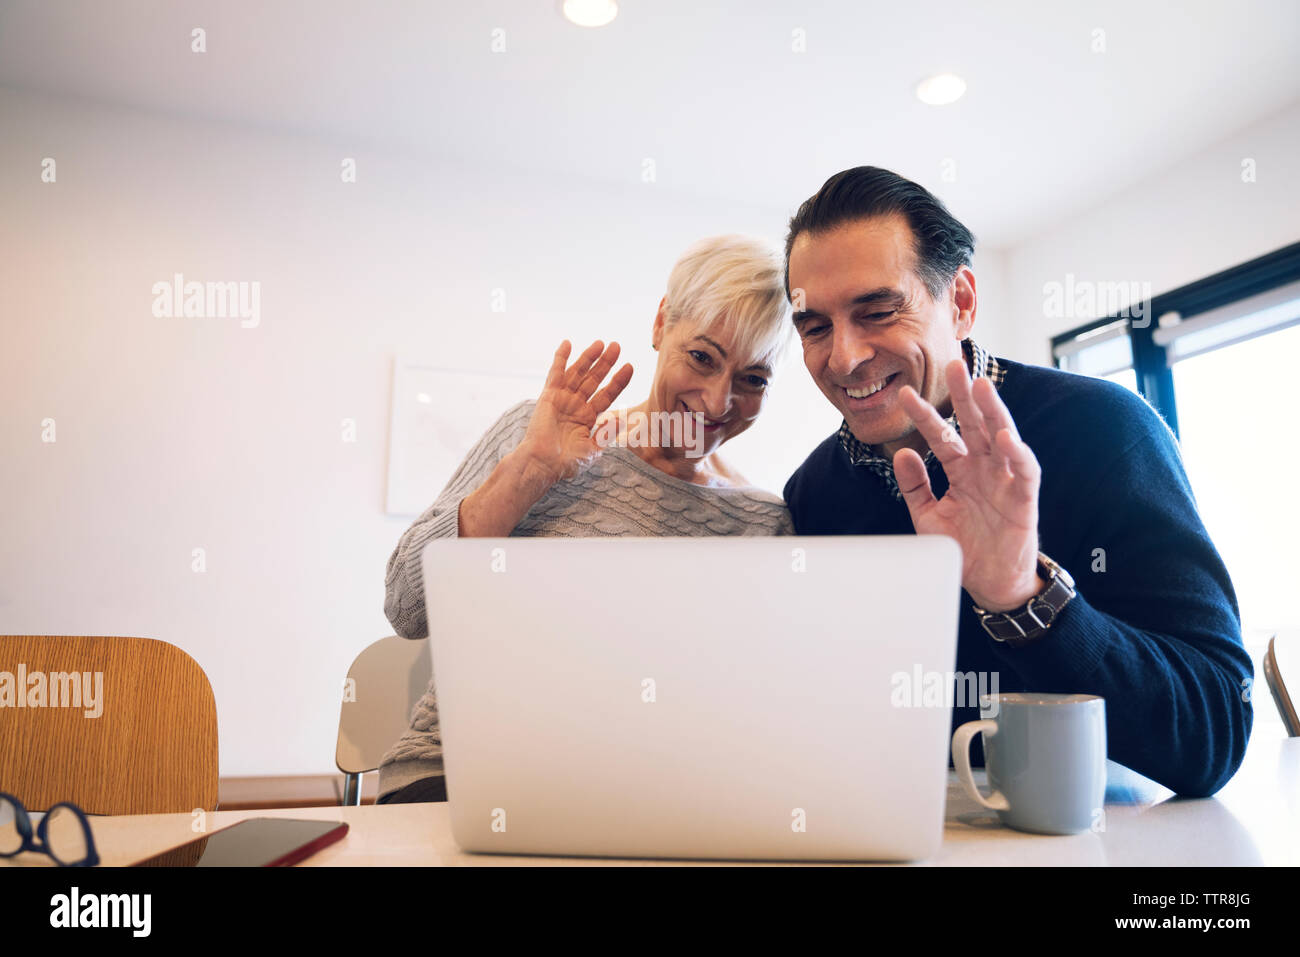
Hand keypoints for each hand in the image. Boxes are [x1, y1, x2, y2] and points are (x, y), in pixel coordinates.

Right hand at [516, 339, 633, 484]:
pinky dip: (561, 358)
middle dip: (606, 363)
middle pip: (594, 379)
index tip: (630, 366)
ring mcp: (562, 399)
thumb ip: (606, 433)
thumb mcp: (592, 449)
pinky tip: (567, 344)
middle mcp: (576, 405)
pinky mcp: (548, 396)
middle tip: (617, 346)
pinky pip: (555, 374)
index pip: (607, 394)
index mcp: (588, 418)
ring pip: (578, 373)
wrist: (542, 464)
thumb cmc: (566, 462)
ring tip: (600, 343)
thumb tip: (622, 418)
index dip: (618, 381)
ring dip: (588, 357)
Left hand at [894, 359, 1041, 611]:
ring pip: (1001, 437)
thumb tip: (902, 452)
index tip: (905, 394)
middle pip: (974, 424)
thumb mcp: (928, 516)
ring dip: (993, 412)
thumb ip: (915, 486)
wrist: (990, 583)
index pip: (942, 436)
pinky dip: (1016, 453)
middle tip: (953, 364)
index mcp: (961, 470)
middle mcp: (984, 468)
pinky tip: (1005, 437)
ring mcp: (1006, 480)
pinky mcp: (1025, 499)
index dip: (925, 416)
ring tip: (982, 386)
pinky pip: (1024, 471)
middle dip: (964, 395)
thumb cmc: (963, 548)